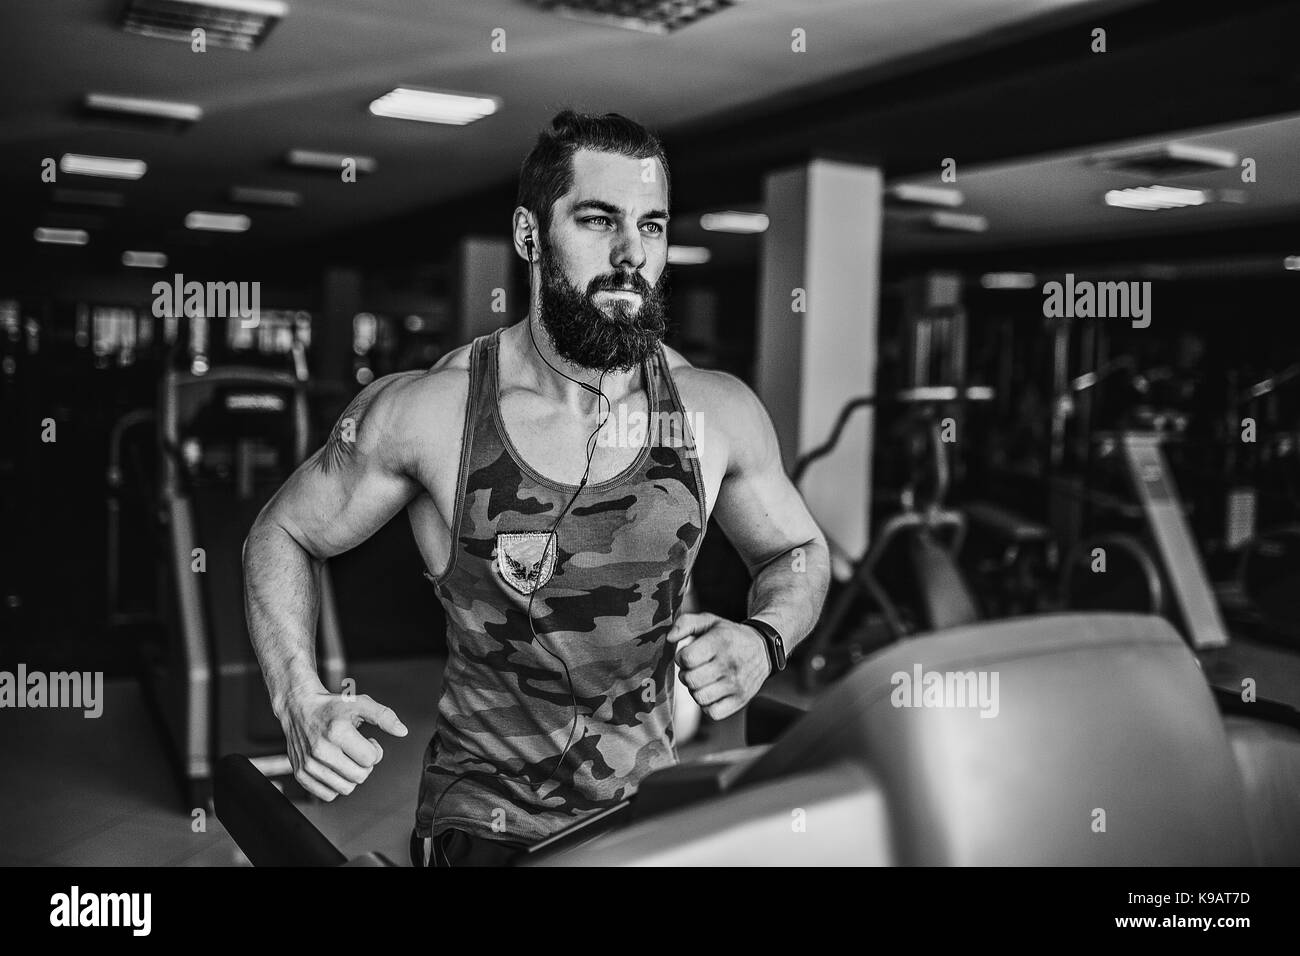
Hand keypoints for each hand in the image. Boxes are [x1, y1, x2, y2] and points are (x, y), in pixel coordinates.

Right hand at [278, 685, 407, 800]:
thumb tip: (403, 732)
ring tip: (345, 758)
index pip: (371, 759)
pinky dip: (335, 785)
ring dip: (351, 775)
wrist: (299, 708)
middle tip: (357, 750)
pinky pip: (328, 795)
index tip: (367, 741)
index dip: (375, 751)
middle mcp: (320, 750)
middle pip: (360, 776)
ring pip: (346, 789)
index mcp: (337, 731)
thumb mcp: (360, 703)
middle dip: (365, 764)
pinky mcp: (300, 774)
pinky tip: (334, 768)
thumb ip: (384, 716)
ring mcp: (308, 764)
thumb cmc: (332, 706)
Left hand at [666, 612, 770, 720]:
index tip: (688, 655)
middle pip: (690, 680)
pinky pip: (713, 712)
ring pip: (699, 697)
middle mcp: (730, 664)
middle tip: (693, 669)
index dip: (681, 658)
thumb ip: (686, 623)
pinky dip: (707, 705)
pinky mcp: (740, 700)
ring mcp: (736, 684)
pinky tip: (711, 692)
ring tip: (702, 680)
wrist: (763, 650)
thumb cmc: (729, 635)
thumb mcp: (709, 621)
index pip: (686, 658)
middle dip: (685, 675)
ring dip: (695, 690)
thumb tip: (669, 639)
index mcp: (720, 642)